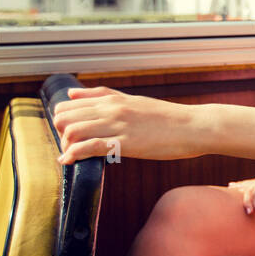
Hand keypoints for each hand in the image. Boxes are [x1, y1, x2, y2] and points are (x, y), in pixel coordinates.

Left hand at [54, 87, 195, 162]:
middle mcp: (111, 109)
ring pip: (72, 131)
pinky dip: (74, 155)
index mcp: (112, 99)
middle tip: (72, 147)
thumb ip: (102, 96)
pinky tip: (70, 162)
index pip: (68, 105)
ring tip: (74, 156)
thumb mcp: (133, 100)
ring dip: (66, 146)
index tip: (72, 134)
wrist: (194, 126)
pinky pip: (89, 147)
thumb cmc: (167, 118)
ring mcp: (118, 125)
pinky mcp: (125, 143)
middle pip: (64, 117)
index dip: (63, 122)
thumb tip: (72, 93)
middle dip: (60, 134)